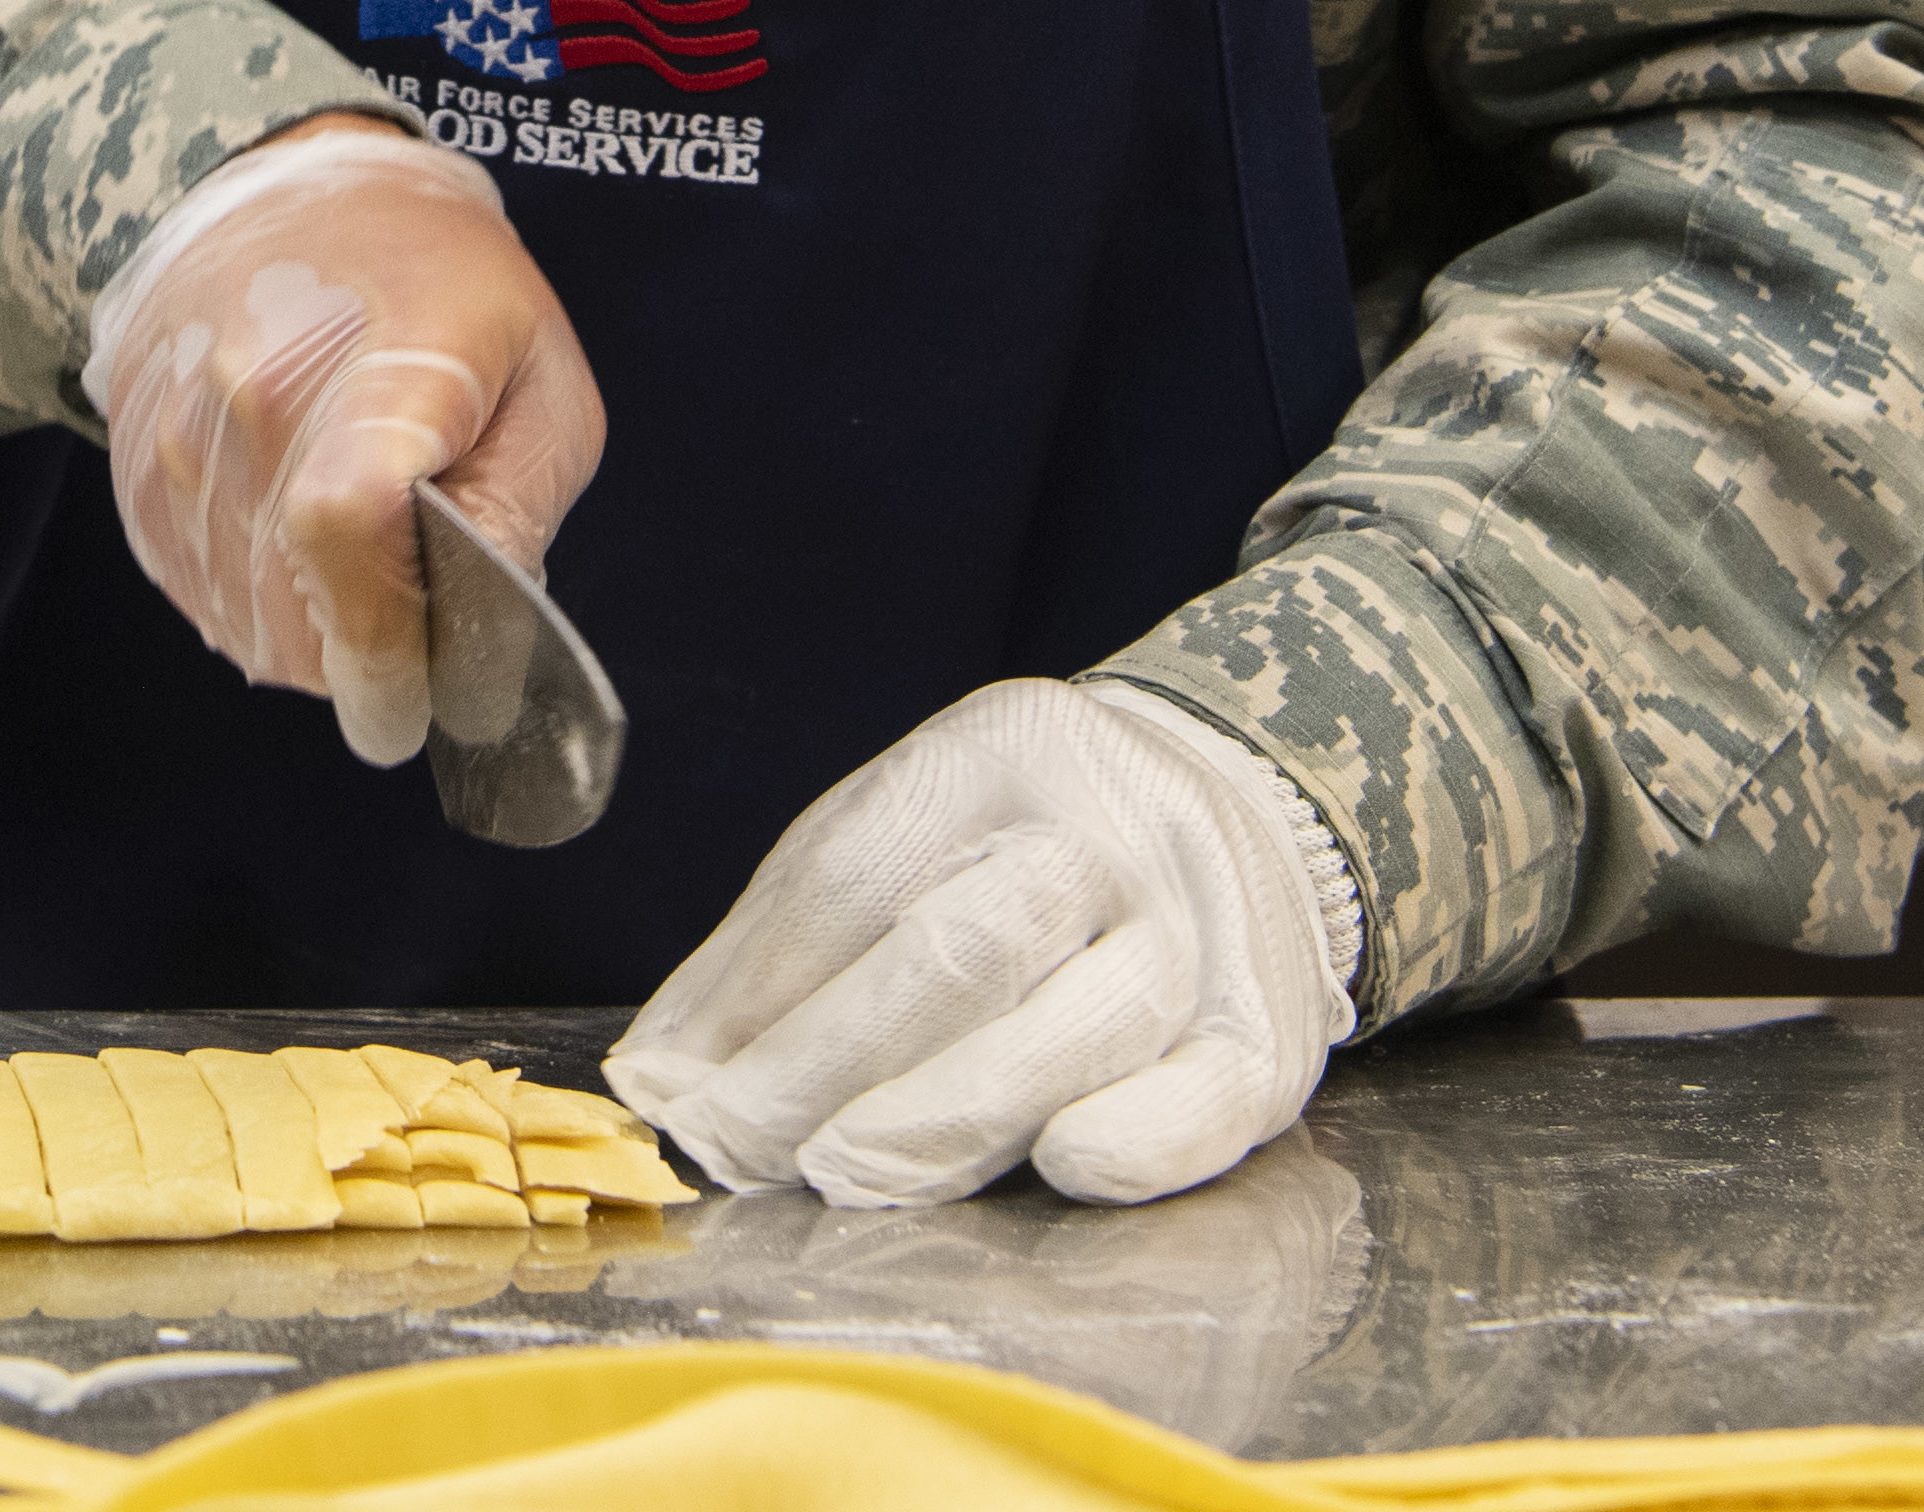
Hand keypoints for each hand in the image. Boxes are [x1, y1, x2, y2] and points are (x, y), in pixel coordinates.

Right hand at [84, 122, 603, 762]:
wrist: (276, 187)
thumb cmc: (438, 284)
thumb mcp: (540, 379)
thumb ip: (516, 515)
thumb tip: (469, 646)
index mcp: (375, 370)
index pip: (347, 527)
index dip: (379, 643)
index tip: (404, 709)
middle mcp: (250, 405)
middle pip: (295, 610)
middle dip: (364, 653)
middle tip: (411, 608)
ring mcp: (176, 438)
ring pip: (242, 617)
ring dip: (307, 628)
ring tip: (356, 546)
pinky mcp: (133, 466)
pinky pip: (196, 588)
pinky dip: (253, 597)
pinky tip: (292, 532)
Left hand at [609, 677, 1357, 1209]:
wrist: (1242, 818)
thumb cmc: (1020, 848)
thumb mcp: (898, 837)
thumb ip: (779, 946)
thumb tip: (656, 1076)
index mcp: (1000, 749)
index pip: (856, 874)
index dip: (756, 993)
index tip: (675, 1091)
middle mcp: (1112, 824)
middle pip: (961, 947)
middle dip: (829, 1063)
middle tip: (738, 1149)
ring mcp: (1203, 924)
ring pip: (1078, 1023)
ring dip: (945, 1117)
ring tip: (840, 1175)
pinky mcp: (1268, 1030)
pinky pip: (1208, 1094)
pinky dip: (1141, 1140)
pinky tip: (1059, 1165)